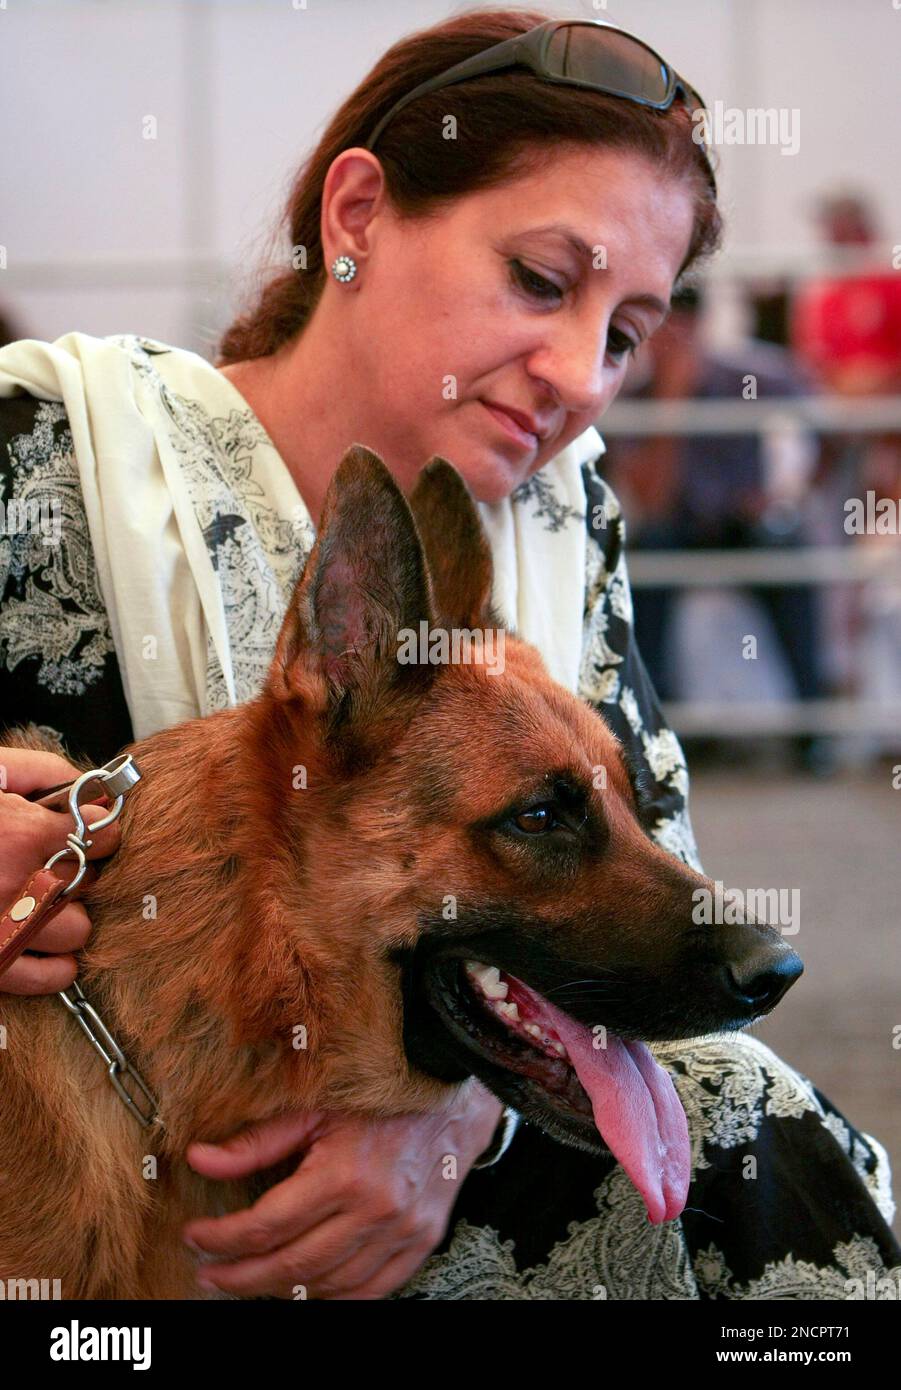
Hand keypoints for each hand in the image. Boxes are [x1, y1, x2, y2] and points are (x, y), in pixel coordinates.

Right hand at [0, 746, 121, 993]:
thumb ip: (37, 770)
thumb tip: (84, 786)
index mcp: (22, 834)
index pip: (102, 837)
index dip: (97, 830)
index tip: (84, 830)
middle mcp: (20, 886)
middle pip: (90, 883)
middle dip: (77, 868)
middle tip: (53, 861)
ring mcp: (6, 928)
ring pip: (77, 930)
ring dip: (67, 914)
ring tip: (43, 900)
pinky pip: (49, 976)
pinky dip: (56, 964)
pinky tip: (43, 943)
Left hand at [182, 1079, 504, 1299]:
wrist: (452, 1097)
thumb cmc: (378, 1096)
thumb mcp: (312, 1107)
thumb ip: (256, 1141)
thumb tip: (198, 1159)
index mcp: (343, 1173)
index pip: (266, 1226)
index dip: (222, 1238)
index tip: (195, 1235)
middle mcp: (375, 1210)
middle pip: (292, 1266)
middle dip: (241, 1276)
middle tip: (208, 1273)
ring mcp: (402, 1231)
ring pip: (329, 1285)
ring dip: (282, 1289)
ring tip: (250, 1277)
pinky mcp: (422, 1242)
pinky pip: (371, 1291)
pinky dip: (334, 1295)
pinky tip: (306, 1286)